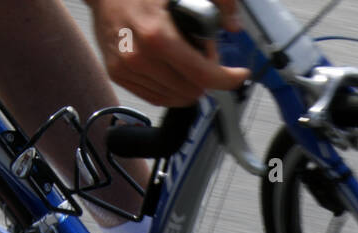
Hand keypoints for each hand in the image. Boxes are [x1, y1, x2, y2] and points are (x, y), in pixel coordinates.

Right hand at [86, 0, 249, 105]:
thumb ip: (219, 2)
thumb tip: (235, 26)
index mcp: (157, 36)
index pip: (203, 75)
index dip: (228, 79)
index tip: (239, 74)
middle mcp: (139, 57)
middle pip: (193, 89)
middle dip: (207, 77)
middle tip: (204, 58)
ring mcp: (126, 68)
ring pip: (176, 97)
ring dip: (189, 85)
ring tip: (186, 62)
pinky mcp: (118, 74)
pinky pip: (157, 97)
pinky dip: (172, 90)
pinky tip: (173, 72)